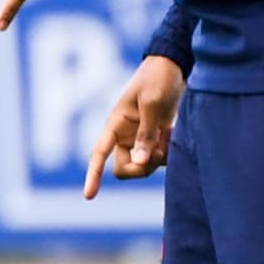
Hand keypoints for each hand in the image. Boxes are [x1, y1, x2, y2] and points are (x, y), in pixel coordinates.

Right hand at [83, 55, 185, 197]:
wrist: (175, 66)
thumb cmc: (157, 79)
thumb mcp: (152, 103)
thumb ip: (146, 134)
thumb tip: (140, 162)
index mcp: (115, 124)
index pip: (98, 153)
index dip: (92, 175)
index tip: (89, 197)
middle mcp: (125, 135)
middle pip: (125, 168)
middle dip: (143, 167)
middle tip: (159, 152)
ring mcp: (141, 138)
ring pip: (145, 166)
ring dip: (159, 157)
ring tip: (170, 133)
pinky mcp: (157, 139)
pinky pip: (160, 158)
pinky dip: (169, 152)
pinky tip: (174, 132)